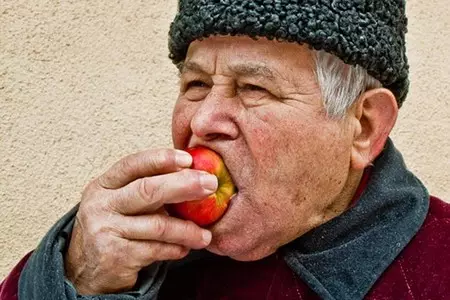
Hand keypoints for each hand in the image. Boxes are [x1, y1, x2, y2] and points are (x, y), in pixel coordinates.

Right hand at [64, 149, 217, 294]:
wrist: (85, 269)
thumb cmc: (114, 227)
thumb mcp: (121, 202)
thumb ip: (147, 188)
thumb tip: (193, 175)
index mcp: (104, 185)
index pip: (133, 164)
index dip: (162, 159)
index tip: (189, 159)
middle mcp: (101, 204)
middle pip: (147, 190)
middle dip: (183, 185)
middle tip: (210, 184)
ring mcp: (105, 230)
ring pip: (157, 225)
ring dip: (187, 230)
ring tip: (205, 235)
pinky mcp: (115, 255)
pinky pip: (156, 249)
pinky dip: (175, 249)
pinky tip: (185, 248)